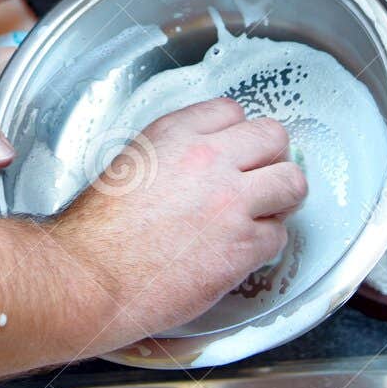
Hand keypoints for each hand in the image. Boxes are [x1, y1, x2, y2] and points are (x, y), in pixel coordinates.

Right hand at [55, 98, 307, 351]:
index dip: (236, 134)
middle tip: (259, 179)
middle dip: (270, 159)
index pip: (232, 111)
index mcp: (176, 133)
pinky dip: (265, 244)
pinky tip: (241, 249)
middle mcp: (209, 159)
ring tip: (262, 212)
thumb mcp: (133, 163)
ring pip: (292, 183)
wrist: (94, 276)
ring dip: (280, 199)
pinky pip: (279, 235)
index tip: (235, 151)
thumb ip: (174, 150)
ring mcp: (231, 201)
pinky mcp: (243, 245)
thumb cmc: (100, 230)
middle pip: (273, 138)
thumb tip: (201, 158)